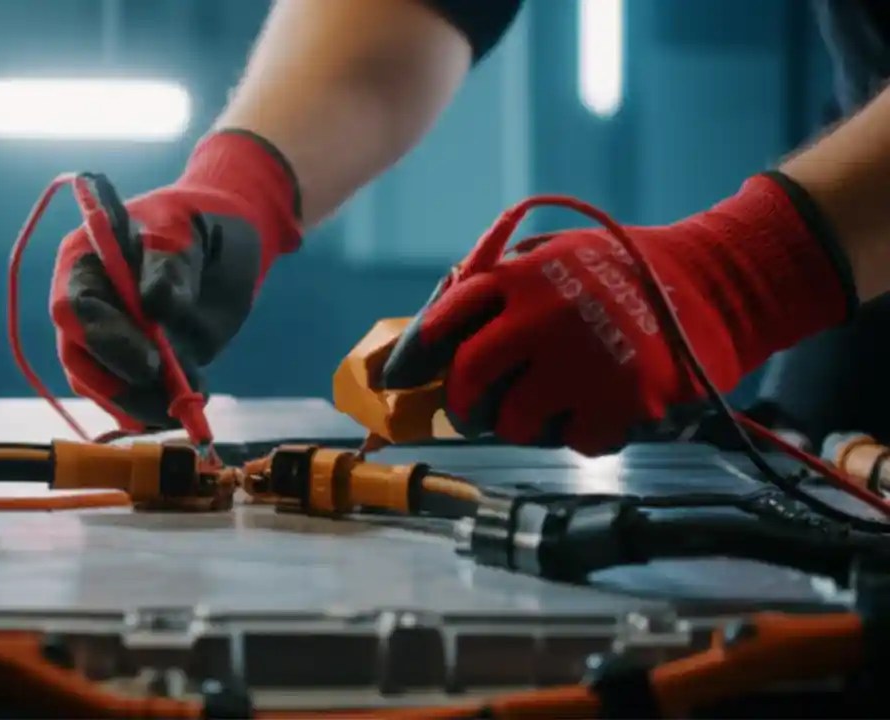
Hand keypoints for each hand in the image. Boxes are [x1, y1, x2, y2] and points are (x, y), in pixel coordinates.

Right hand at [51, 131, 300, 429]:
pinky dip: (156, 411)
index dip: (107, 341)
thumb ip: (170, 265)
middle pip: (80, 359)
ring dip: (142, 405)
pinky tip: (191, 410)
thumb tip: (155, 304)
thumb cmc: (201, 224)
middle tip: (172, 398)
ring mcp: (110, 339)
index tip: (151, 363)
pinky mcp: (135, 365)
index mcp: (86, 262)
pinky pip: (131, 399)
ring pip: (103, 387)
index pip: (76, 309)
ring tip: (191, 405)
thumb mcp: (188, 231)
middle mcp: (88, 306)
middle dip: (121, 387)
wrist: (230, 241)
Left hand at [381, 173, 855, 455]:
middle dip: (461, 404)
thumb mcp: (555, 255)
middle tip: (470, 414)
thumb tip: (436, 328)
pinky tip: (598, 406)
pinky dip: (578, 433)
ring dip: (520, 424)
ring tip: (547, 406)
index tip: (401, 378)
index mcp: (522, 278)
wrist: (715, 283)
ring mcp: (582, 364)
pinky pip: (570, 440)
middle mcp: (543, 319)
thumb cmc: (623, 270)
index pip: (446, 320)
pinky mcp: (621, 403)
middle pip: (468, 379)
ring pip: (512, 422)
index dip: (417, 354)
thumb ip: (501, 285)